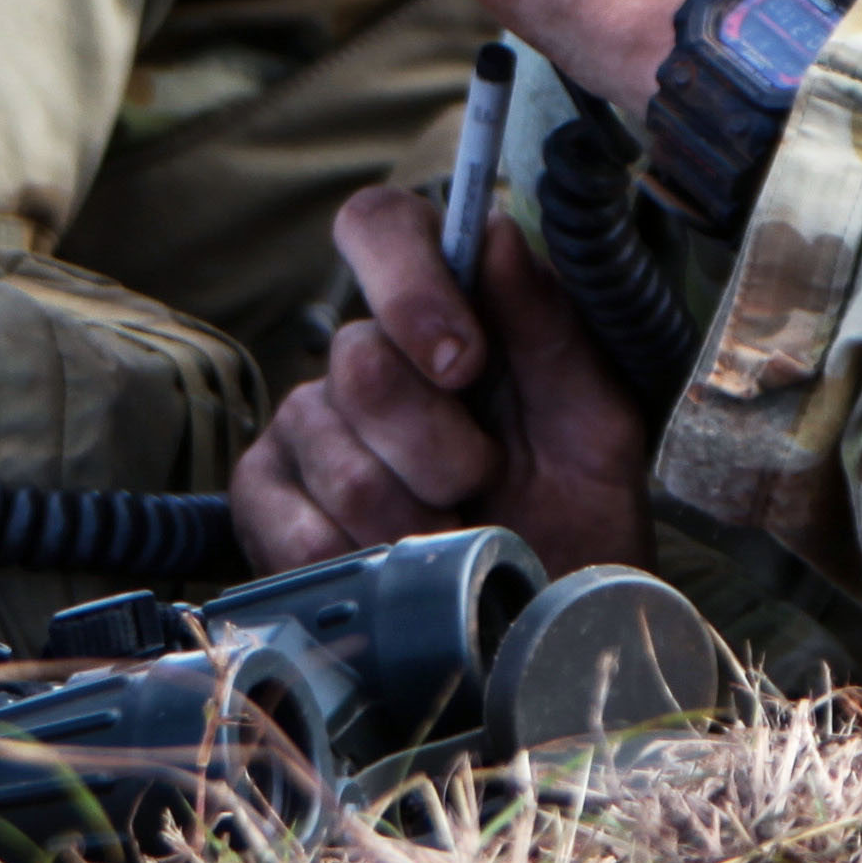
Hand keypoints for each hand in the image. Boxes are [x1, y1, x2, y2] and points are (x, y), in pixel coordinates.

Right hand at [231, 187, 655, 573]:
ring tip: (451, 539)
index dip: (408, 283)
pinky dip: (349, 553)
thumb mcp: (594, 428)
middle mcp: (365, 359)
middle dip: (437, 443)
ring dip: (407, 512)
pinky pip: (282, 512)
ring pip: (329, 445)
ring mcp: (308, 429)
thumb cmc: (578, 523)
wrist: (546, 636)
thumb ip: (550, 330)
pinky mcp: (267, 499)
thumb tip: (495, 236)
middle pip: (359, 357)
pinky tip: (388, 565)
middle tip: (482, 485)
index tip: (463, 361)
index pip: (381, 226)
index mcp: (444, 316)